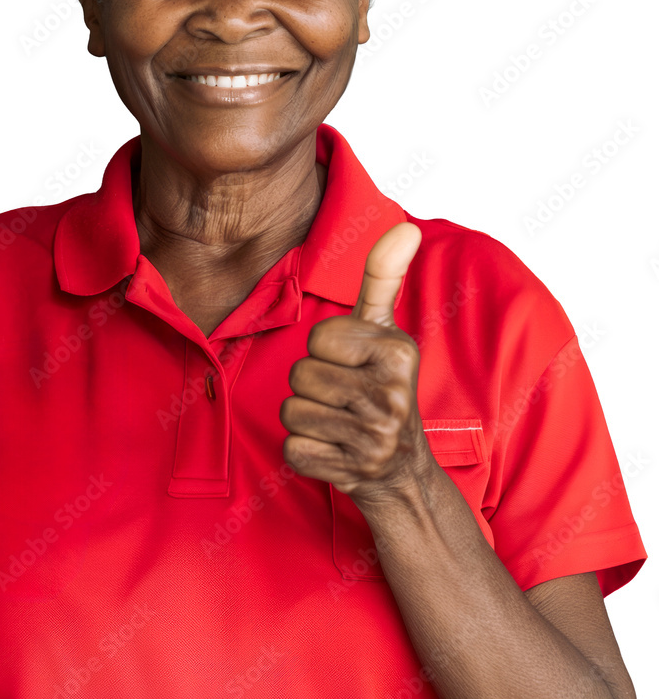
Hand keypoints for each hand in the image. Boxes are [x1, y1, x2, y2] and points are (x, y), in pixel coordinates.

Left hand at [279, 221, 427, 505]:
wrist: (402, 470)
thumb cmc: (382, 386)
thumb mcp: (384, 331)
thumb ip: (383, 277)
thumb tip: (406, 226)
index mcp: (398, 351)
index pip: (318, 338)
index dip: (325, 351)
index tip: (352, 366)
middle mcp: (393, 394)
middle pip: (301, 374)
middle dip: (313, 386)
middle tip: (345, 398)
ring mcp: (375, 438)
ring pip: (292, 411)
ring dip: (307, 418)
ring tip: (339, 422)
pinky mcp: (353, 472)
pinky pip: (293, 449)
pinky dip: (306, 452)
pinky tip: (335, 451)